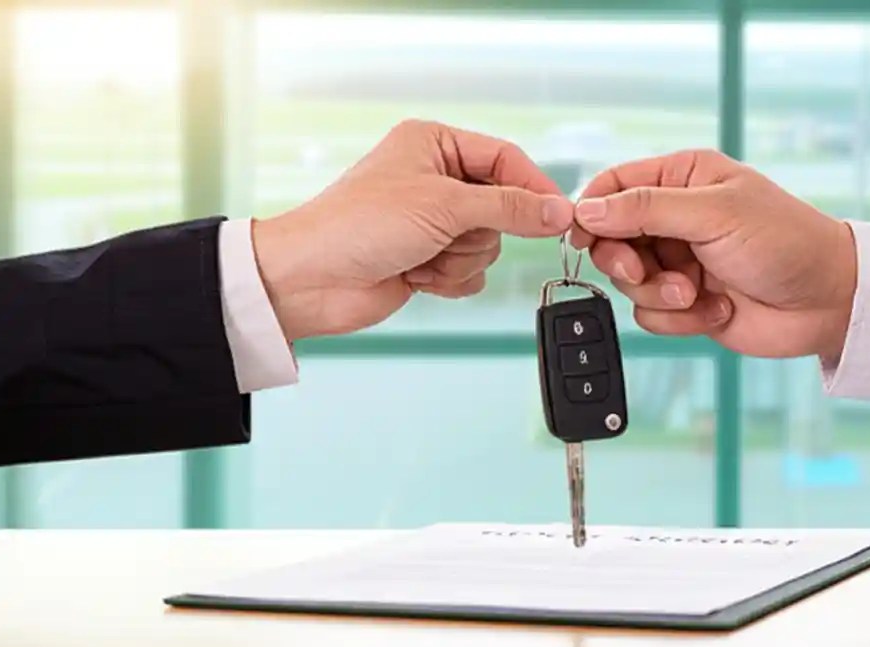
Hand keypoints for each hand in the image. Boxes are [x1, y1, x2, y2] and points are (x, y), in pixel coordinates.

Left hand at [252, 120, 572, 340]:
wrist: (311, 280)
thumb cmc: (356, 225)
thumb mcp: (443, 205)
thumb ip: (509, 207)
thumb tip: (557, 211)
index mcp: (434, 144)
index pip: (505, 158)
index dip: (534, 188)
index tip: (558, 216)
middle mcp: (434, 179)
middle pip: (501, 207)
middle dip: (478, 233)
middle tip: (448, 237)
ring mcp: (432, 221)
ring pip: (488, 244)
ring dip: (460, 260)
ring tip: (422, 257)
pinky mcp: (428, 258)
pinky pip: (471, 272)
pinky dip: (450, 280)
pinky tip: (417, 275)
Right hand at [569, 150, 856, 361]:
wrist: (826, 301)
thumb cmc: (785, 242)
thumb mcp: (714, 213)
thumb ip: (646, 209)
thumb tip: (588, 209)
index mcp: (683, 178)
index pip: (615, 186)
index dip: (592, 210)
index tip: (582, 235)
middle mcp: (676, 218)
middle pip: (612, 239)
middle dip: (626, 261)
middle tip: (645, 270)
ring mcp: (680, 262)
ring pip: (628, 282)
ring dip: (660, 294)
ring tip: (697, 293)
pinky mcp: (686, 303)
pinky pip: (651, 315)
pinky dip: (680, 319)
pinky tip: (717, 309)